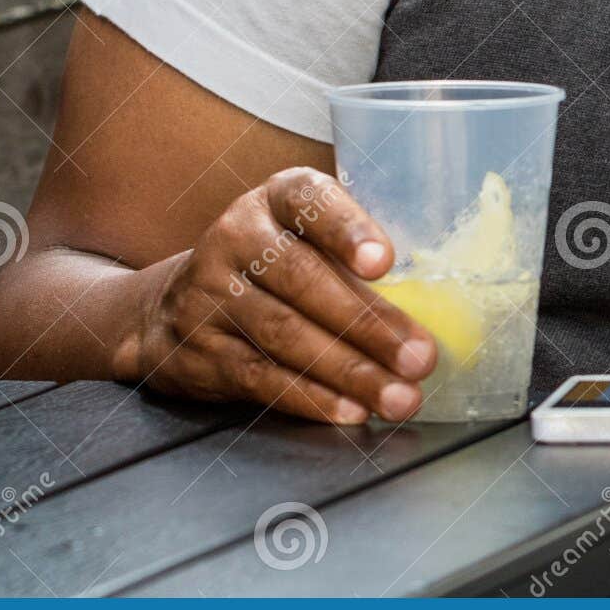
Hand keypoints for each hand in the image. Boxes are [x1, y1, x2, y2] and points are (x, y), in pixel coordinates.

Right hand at [123, 167, 435, 423]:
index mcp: (277, 198)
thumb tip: (438, 307)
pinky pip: (262, 377)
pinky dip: (312, 398)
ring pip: (287, 335)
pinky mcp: (200, 350)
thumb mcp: (307, 237)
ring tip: (399, 395)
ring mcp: (211, 294)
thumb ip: (357, 257)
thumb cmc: (274, 266)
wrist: (172, 308)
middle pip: (305, 280)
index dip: (348, 230)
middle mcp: (237, 237)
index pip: (311, 202)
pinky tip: (350, 410)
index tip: (384, 262)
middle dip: (370, 324)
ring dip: (351, 371)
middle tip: (420, 356)